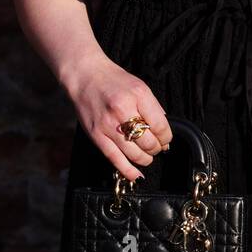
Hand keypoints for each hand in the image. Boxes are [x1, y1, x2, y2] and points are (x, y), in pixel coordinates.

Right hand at [65, 58, 174, 179]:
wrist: (85, 76)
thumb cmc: (113, 80)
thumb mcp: (140, 87)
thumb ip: (153, 108)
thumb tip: (164, 131)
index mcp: (138, 95)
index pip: (160, 125)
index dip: (166, 137)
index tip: (166, 139)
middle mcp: (123, 110)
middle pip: (148, 141)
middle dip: (156, 148)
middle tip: (156, 147)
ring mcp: (108, 124)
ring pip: (134, 152)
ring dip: (145, 159)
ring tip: (147, 156)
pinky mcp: (96, 135)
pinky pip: (114, 158)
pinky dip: (127, 169)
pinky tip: (135, 175)